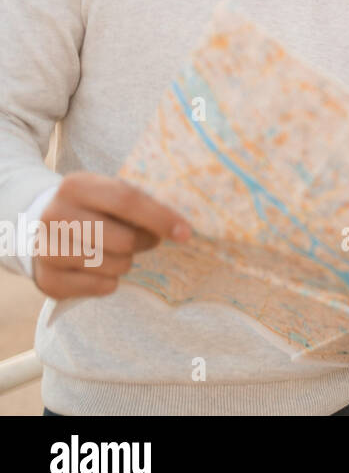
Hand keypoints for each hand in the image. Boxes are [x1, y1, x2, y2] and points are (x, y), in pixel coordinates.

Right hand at [31, 172, 190, 299]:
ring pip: (113, 265)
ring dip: (126, 262)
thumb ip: (139, 201)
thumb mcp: (108, 192)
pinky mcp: (46, 279)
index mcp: (76, 186)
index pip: (127, 201)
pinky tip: (100, 269)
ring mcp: (46, 249)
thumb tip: (182, 224)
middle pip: (123, 239)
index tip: (185, 232)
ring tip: (117, 252)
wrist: (40, 227)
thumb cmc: (91, 209)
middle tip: (149, 240)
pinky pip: (99, 287)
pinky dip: (109, 281)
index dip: (161, 218)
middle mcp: (55, 216)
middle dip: (146, 242)